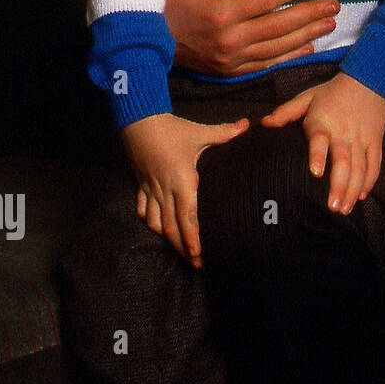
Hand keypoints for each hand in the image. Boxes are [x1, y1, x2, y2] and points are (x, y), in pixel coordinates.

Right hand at [121, 112, 248, 265]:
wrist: (138, 120)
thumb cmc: (171, 128)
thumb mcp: (199, 131)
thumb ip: (224, 133)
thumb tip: (246, 125)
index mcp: (182, 180)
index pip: (187, 215)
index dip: (192, 237)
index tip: (198, 254)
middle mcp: (165, 189)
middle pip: (172, 226)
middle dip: (183, 247)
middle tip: (194, 263)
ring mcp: (150, 188)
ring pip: (156, 222)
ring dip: (167, 238)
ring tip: (178, 251)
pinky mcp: (141, 183)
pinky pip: (143, 208)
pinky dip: (150, 221)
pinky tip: (156, 228)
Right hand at [164, 0, 339, 75]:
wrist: (142, 39)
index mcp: (219, 13)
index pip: (265, 1)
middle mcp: (229, 39)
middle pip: (279, 26)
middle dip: (310, 15)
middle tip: (334, 5)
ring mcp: (231, 59)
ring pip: (277, 48)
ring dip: (306, 35)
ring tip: (328, 24)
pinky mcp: (230, 72)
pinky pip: (266, 64)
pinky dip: (288, 56)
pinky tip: (308, 47)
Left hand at [261, 72, 384, 214]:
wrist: (369, 78)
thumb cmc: (333, 91)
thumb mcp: (307, 96)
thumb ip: (286, 112)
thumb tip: (264, 124)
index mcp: (323, 122)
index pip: (320, 140)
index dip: (318, 156)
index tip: (315, 173)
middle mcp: (343, 132)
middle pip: (344, 162)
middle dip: (339, 186)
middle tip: (332, 208)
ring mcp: (362, 138)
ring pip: (360, 168)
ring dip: (353, 190)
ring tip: (344, 209)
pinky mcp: (375, 140)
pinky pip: (375, 164)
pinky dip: (369, 181)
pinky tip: (361, 195)